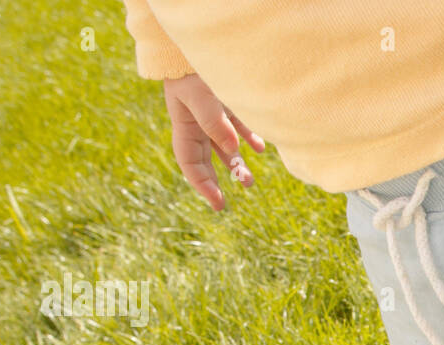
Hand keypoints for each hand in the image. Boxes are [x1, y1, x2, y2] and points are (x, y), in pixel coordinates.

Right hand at [162, 74, 265, 210]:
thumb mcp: (199, 96)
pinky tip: (260, 148)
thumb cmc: (191, 68)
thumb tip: (234, 151)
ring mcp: (212, 114)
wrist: (197, 42)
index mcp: (184, 125)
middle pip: (205, 160)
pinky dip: (249, 138)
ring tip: (248, 182)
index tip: (218, 203)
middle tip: (226, 203)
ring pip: (224, 147)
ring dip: (236, 164)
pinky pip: (238, 127)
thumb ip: (215, 122)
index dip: (202, 185)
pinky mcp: (226, 104)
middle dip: (216, 181)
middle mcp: (196, 124)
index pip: (189, 163)